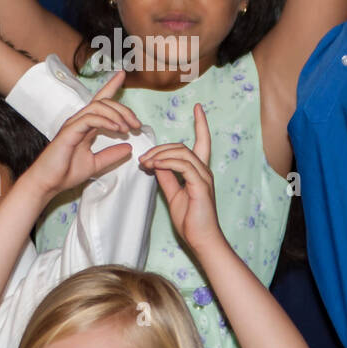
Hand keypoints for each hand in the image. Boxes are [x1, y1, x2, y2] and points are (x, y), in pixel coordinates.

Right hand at [27, 71, 137, 196]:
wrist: (48, 184)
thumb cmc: (66, 173)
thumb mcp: (95, 164)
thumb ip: (111, 155)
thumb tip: (129, 148)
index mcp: (85, 125)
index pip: (99, 101)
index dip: (111, 86)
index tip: (122, 75)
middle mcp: (79, 121)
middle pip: (104, 102)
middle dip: (124, 109)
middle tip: (137, 124)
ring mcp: (73, 124)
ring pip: (98, 106)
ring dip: (117, 114)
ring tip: (128, 128)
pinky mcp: (69, 131)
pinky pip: (90, 119)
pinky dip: (106, 121)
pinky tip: (116, 128)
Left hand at [138, 104, 220, 252]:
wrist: (201, 239)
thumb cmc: (190, 220)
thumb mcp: (173, 194)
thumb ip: (167, 177)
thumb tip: (156, 164)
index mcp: (199, 171)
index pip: (202, 141)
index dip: (201, 124)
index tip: (198, 107)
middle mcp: (204, 170)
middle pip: (182, 146)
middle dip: (160, 148)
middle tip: (142, 159)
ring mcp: (204, 177)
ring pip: (181, 153)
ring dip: (160, 155)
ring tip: (145, 163)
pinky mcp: (200, 185)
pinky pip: (183, 165)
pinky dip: (167, 162)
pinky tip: (154, 166)